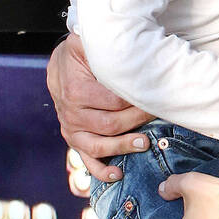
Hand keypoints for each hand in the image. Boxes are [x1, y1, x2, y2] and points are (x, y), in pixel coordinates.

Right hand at [46, 34, 153, 181]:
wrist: (61, 65)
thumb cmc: (81, 54)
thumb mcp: (88, 44)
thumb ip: (103, 47)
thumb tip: (130, 45)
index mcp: (76, 90)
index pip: (114, 102)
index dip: (138, 100)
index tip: (157, 96)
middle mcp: (70, 113)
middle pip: (110, 124)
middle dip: (138, 121)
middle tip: (158, 114)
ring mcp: (71, 129)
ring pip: (99, 145)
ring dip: (123, 147)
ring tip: (143, 143)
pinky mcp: (74, 140)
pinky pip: (86, 160)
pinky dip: (101, 171)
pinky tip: (118, 174)